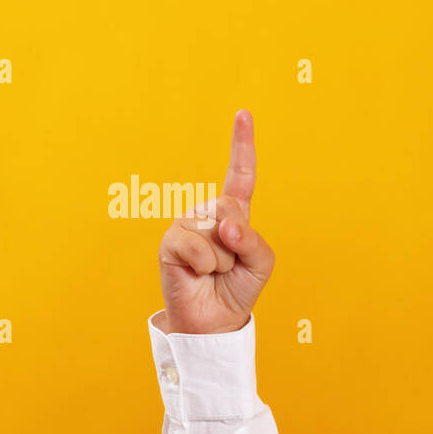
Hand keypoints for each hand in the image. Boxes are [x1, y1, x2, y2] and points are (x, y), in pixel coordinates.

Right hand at [155, 109, 274, 333]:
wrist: (215, 319)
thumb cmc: (238, 288)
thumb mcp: (262, 264)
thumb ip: (253, 240)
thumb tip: (225, 226)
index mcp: (234, 214)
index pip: (240, 175)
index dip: (241, 145)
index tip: (243, 114)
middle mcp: (208, 213)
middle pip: (229, 206)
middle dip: (238, 241)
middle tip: (229, 263)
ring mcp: (186, 224)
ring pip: (215, 230)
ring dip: (224, 259)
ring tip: (213, 271)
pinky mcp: (170, 241)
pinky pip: (198, 247)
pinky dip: (206, 266)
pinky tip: (198, 274)